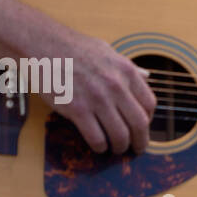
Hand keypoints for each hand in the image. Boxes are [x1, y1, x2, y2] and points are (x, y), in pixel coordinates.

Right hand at [46, 30, 155, 154]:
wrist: (46, 46)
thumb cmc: (77, 49)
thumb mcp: (110, 53)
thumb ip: (130, 69)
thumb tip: (147, 76)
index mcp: (127, 72)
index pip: (150, 103)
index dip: (149, 119)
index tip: (144, 126)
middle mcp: (116, 87)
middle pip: (139, 123)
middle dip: (140, 141)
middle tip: (137, 148)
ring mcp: (97, 99)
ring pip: (120, 134)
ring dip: (120, 147)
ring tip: (117, 150)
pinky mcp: (77, 110)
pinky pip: (95, 137)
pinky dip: (100, 146)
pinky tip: (99, 146)